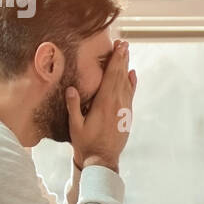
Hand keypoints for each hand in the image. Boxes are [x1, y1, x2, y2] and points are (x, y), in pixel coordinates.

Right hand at [69, 39, 136, 170]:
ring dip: (126, 67)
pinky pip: (130, 94)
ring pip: (126, 84)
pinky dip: (132, 83)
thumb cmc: (86, 143)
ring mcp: (124, 109)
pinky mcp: (127, 115)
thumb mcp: (75, 126)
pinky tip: (132, 74)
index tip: (119, 47)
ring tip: (126, 53)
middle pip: (121, 76)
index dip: (116, 61)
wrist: (102, 160)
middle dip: (122, 59)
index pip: (111, 77)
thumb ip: (74, 107)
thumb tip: (71, 89)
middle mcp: (117, 104)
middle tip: (124, 44)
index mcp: (104, 104)